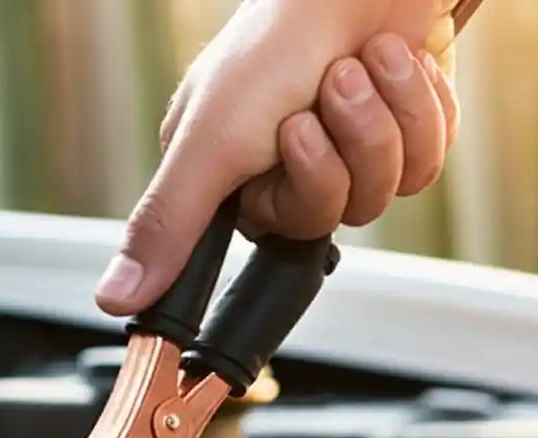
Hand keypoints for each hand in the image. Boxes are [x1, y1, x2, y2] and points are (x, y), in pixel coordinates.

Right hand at [94, 0, 460, 315]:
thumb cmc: (281, 38)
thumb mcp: (209, 139)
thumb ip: (166, 225)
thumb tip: (112, 298)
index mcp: (233, 168)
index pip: (271, 232)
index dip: (295, 190)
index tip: (293, 141)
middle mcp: (289, 163)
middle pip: (334, 213)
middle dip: (343, 147)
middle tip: (327, 90)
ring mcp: (350, 148)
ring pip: (384, 188)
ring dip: (382, 119)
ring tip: (359, 66)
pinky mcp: (405, 133)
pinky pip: (425, 161)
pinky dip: (418, 107)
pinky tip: (399, 65)